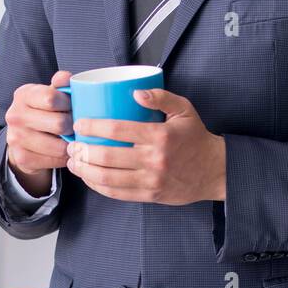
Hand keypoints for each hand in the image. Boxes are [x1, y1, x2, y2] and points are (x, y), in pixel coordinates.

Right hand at [5, 70, 72, 196]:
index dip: (68, 103)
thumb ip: (60, 84)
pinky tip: (65, 150)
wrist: (23, 137)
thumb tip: (65, 78)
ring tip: (73, 138)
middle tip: (75, 125)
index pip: (51, 98)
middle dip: (73, 125)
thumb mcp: (49, 94)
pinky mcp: (22, 158)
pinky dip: (65, 157)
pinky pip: (55, 160)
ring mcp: (16, 138)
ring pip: (59, 146)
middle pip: (59, 124)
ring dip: (71, 144)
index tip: (71, 106)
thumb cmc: (42, 111)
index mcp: (23, 95)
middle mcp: (15, 116)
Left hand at [67, 88, 226, 204]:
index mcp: (160, 135)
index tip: (80, 123)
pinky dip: (98, 186)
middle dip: (83, 150)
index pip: (118, 129)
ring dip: (86, 170)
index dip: (94, 126)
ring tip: (74, 161)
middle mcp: (154, 159)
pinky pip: (118, 193)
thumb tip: (136, 92)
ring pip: (109, 178)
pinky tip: (89, 178)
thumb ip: (161, 97)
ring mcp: (151, 180)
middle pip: (108, 156)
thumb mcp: (184, 110)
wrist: (215, 171)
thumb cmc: (196, 138)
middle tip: (72, 144)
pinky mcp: (150, 195)